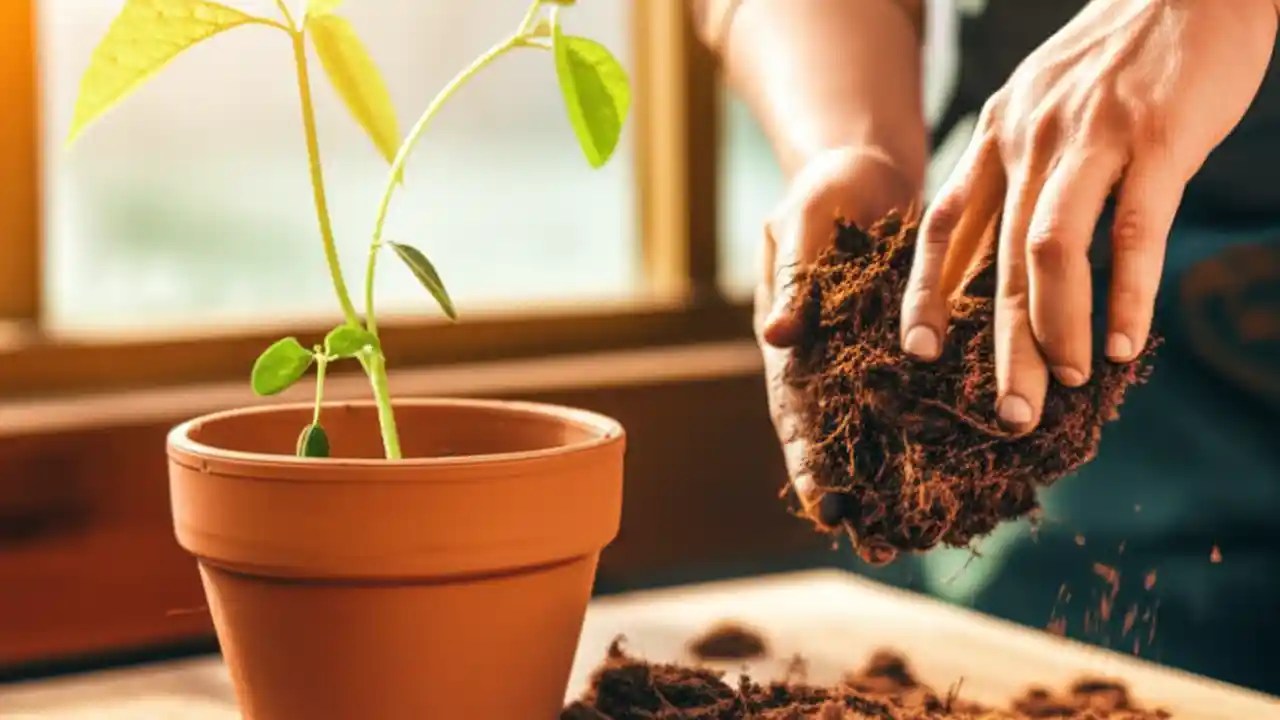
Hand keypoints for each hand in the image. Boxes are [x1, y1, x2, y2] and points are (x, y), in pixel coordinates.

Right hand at [757, 146, 919, 525]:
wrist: (872, 169)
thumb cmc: (824, 188)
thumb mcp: (800, 220)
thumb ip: (793, 274)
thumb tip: (776, 334)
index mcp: (796, 342)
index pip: (795, 412)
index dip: (808, 462)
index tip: (827, 509)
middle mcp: (836, 362)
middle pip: (843, 437)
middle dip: (860, 491)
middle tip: (885, 546)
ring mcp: (879, 360)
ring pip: (892, 425)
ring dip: (909, 473)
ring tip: (934, 525)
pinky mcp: (921, 346)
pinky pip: (936, 392)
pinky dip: (950, 426)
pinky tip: (980, 458)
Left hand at [900, 0, 1277, 430]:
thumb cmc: (1121, 56)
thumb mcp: (1045, 105)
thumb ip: (1023, 170)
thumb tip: (1010, 250)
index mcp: (996, 135)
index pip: (945, 227)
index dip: (927, 294)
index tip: (919, 352)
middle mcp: (1028, 140)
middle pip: (999, 262)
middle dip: (999, 346)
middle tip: (1005, 414)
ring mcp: (1090, 140)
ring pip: (1052, 253)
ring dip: (1057, 330)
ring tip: (1066, 386)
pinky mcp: (1156, 141)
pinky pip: (1134, 232)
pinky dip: (1127, 294)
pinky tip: (1124, 344)